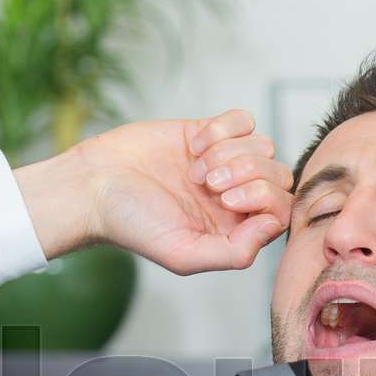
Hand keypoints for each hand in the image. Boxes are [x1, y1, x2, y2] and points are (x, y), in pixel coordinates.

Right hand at [13, 109, 292, 274]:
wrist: (94, 186)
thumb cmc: (133, 225)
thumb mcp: (183, 254)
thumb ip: (234, 253)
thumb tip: (273, 224)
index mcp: (236, 228)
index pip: (281, 210)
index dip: (265, 199)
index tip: (225, 201)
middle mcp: (235, 196)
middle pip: (278, 175)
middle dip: (247, 174)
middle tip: (207, 184)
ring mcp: (224, 162)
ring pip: (263, 145)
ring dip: (230, 153)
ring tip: (194, 168)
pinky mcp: (208, 132)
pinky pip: (243, 120)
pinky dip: (222, 129)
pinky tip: (193, 145)